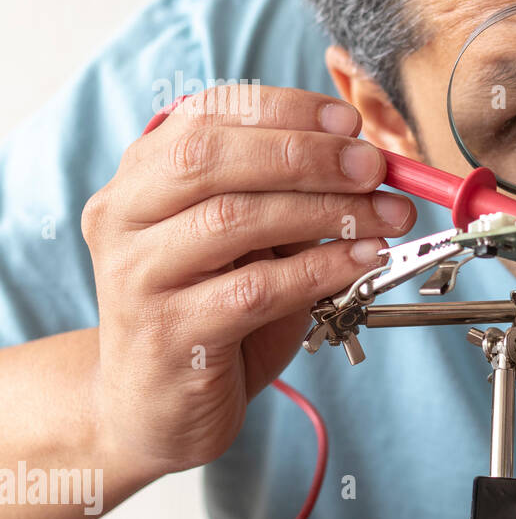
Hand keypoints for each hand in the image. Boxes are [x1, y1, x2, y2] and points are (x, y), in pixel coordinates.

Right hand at [81, 87, 415, 476]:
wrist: (155, 407)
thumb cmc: (212, 310)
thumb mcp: (248, 242)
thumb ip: (287, 197)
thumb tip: (366, 162)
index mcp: (141, 178)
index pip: (208, 115)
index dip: (284, 110)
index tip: (349, 122)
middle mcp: (125, 218)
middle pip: (212, 158)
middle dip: (307, 155)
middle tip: (373, 167)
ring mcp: (138, 276)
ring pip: (235, 219)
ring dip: (327, 211)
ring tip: (388, 216)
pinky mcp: (170, 333)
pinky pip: (256, 288)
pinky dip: (321, 268)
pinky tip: (364, 261)